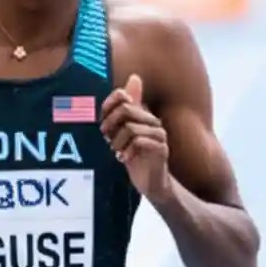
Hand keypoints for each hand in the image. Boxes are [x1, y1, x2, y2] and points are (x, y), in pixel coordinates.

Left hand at [100, 74, 171, 199]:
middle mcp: (152, 120)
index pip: (123, 96)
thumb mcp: (120, 134)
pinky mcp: (161, 149)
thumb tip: (122, 85)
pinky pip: (139, 142)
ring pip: (131, 127)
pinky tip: (125, 158)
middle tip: (108, 140)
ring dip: (118, 142)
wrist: (149, 182)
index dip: (108, 107)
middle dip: (111, 125)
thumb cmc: (133, 156)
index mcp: (141, 113)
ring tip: (118, 151)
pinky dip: (127, 151)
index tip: (104, 126)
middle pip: (126, 110)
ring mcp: (159, 134)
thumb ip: (116, 113)